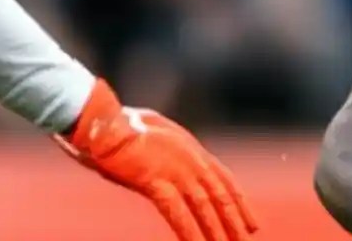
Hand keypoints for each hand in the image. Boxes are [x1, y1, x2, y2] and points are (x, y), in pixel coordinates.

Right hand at [55, 79, 258, 240]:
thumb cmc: (119, 125)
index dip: (239, 202)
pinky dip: (190, 233)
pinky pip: (178, 213)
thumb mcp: (153, 134)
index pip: (224, 179)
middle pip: (220, 194)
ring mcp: (176, 170)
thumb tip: (163, 158)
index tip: (251, 221)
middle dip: (235, 220)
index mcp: (191, 149)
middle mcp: (190, 159)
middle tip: (247, 239)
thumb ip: (166, 149)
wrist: (101, 122)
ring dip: (217, 230)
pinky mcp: (156, 181)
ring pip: (205, 206)